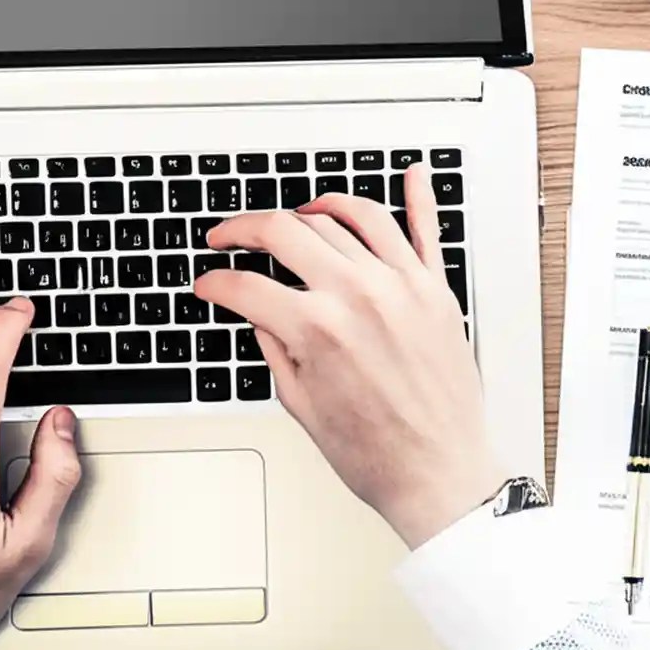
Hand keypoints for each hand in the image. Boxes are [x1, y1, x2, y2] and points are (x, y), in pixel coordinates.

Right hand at [195, 164, 500, 548]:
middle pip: (289, 231)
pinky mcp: (437, 292)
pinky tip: (411, 175)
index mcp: (318, 328)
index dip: (216, 282)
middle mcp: (360, 295)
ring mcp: (403, 287)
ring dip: (314, 206)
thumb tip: (258, 314)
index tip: (209, 283)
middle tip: (231, 236)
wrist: (440, 475)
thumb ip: (275, 348)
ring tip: (297, 213)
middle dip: (246, 229)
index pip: (247, 285)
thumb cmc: (378, 454)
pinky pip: (428, 229)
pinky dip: (419, 197)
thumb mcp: (302, 405)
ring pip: (352, 215)